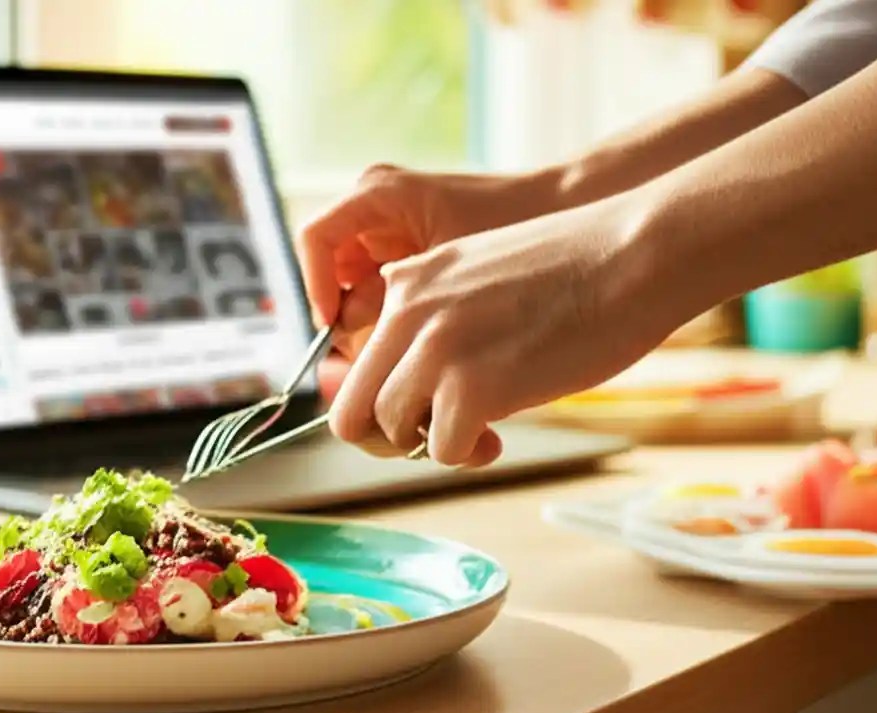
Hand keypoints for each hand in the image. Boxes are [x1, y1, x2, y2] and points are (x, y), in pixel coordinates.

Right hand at [295, 164, 564, 344]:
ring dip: (369, 323)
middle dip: (344, 315)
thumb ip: (391, 299)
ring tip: (403, 352)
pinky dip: (391, 318)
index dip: (315, 286)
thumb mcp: (445, 268)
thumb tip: (346, 335)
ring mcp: (388, 228)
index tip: (334, 327)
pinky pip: (378, 290)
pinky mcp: (405, 250)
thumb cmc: (513, 224)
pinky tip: (421, 340)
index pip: (315, 238)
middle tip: (374, 354)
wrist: (562, 208)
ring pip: (351, 286)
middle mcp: (373, 206)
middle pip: (329, 268)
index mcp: (378, 193)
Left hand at [328, 195, 685, 466]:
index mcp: (405, 283)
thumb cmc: (575, 267)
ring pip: (390, 432)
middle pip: (350, 411)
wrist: (632, 255)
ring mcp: (434, 351)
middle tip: (433, 436)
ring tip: (477, 433)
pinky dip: (466, 453)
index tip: (425, 405)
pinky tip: (497, 436)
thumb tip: (415, 382)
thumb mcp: (477, 275)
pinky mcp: (471, 388)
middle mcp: (406, 313)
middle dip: (388, 437)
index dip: (384, 400)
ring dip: (430, 444)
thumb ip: (434, 316)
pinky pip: (442, 449)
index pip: (355, 364)